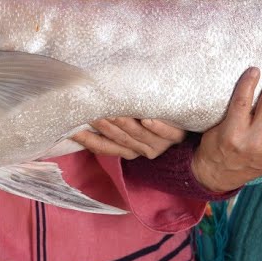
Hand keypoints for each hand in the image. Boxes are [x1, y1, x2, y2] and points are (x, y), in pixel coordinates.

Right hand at [71, 118, 186, 159]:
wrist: (188, 126)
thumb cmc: (153, 118)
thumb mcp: (129, 122)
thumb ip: (110, 120)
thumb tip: (82, 111)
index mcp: (130, 149)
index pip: (105, 147)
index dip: (89, 140)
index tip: (73, 129)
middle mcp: (143, 149)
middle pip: (120, 139)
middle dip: (104, 126)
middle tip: (90, 111)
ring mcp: (160, 143)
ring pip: (139, 135)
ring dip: (125, 124)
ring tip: (113, 111)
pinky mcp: (177, 135)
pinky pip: (166, 133)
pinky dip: (157, 126)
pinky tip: (147, 118)